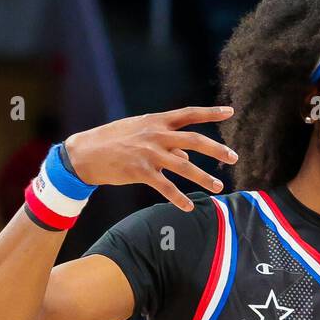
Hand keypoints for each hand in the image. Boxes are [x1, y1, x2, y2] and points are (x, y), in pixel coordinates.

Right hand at [65, 106, 237, 210]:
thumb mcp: (140, 133)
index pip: (189, 113)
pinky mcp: (140, 171)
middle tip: (234, 158)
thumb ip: (166, 142)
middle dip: (217, 150)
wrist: (85, 153)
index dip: (211, 113)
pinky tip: (189, 207)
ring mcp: (149, 153)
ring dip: (204, 178)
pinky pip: (166, 187)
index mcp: (157, 121)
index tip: (230, 112)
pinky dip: (179, 198)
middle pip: (195, 140)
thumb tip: (186, 154)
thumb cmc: (115, 141)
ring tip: (218, 188)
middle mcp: (156, 134)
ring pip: (184, 166)